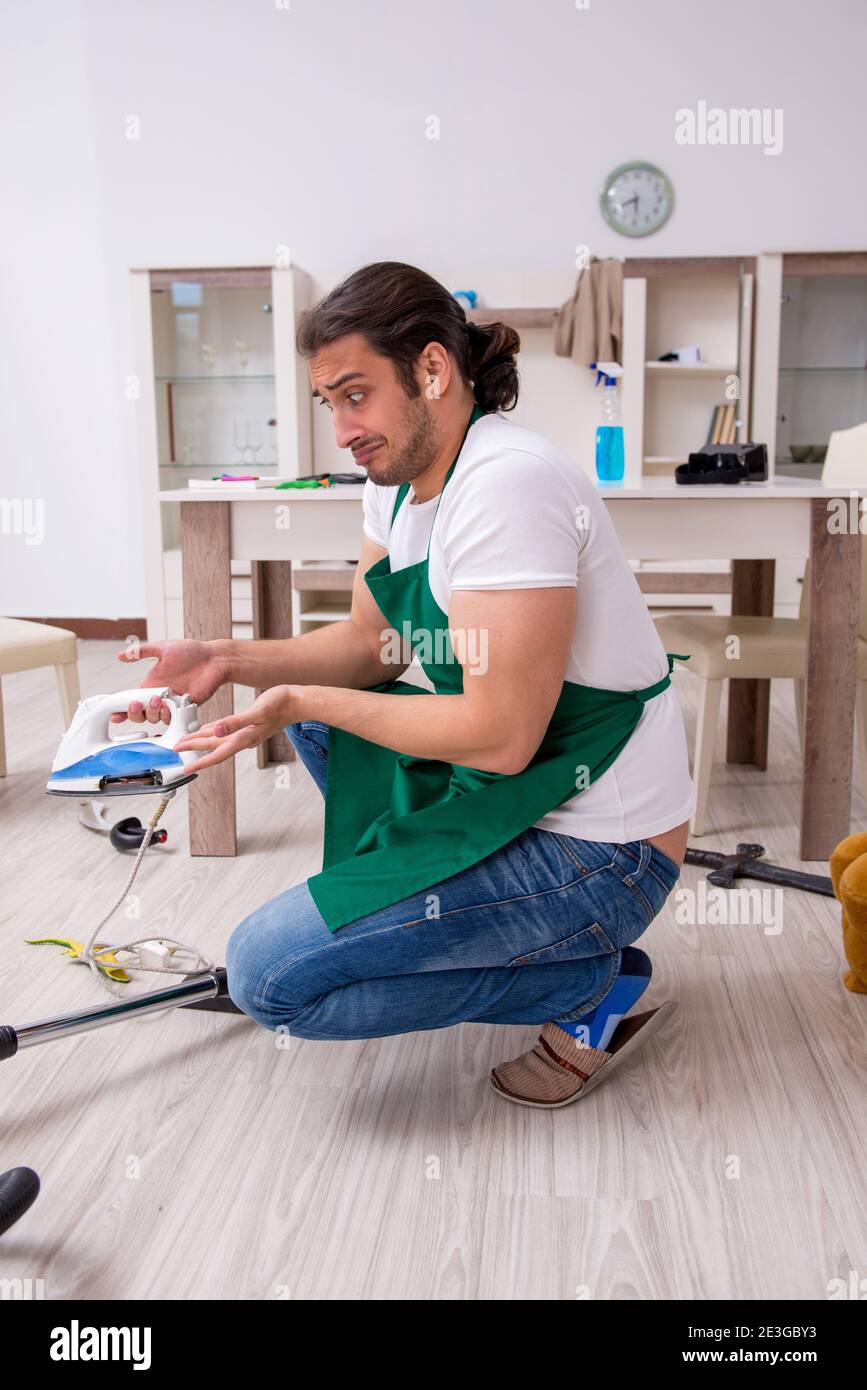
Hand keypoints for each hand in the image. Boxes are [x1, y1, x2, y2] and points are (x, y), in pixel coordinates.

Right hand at [111, 639, 228, 724]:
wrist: (214, 658)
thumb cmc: (191, 652)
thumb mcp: (163, 648)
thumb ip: (141, 652)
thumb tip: (120, 655)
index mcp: (151, 683)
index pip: (132, 699)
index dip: (122, 709)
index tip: (114, 714)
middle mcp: (160, 696)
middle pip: (140, 714)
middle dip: (135, 712)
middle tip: (137, 703)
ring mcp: (172, 703)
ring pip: (155, 718)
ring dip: (152, 713)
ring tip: (157, 700)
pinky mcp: (185, 707)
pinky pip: (173, 719)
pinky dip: (167, 716)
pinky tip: (168, 707)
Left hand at [171, 685, 300, 772]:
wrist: (298, 702)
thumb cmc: (281, 705)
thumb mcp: (257, 712)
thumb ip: (235, 723)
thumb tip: (216, 732)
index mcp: (244, 738)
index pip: (216, 754)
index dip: (199, 761)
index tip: (185, 767)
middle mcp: (244, 739)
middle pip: (214, 747)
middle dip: (195, 749)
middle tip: (177, 750)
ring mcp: (247, 733)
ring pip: (219, 740)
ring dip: (203, 742)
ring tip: (187, 742)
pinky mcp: (249, 725)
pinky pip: (227, 731)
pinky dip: (214, 731)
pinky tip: (208, 729)